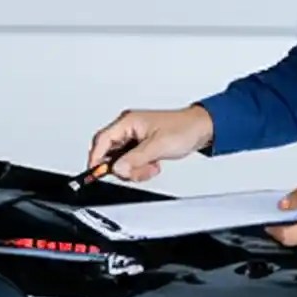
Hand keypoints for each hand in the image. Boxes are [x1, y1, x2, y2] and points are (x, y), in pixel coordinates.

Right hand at [88, 105, 213, 181]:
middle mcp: (127, 128)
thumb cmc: (183, 129)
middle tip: (136, 171)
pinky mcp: (140, 146)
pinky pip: (130, 162)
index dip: (96, 159)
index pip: (102, 140)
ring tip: (150, 166)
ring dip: (134, 169)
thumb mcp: (158, 146)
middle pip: (108, 153)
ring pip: (119, 160)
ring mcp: (133, 137)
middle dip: (122, 167)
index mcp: (128, 122)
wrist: (200, 129)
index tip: (96, 174)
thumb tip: (117, 168)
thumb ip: (135, 159)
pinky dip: (139, 168)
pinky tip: (152, 165)